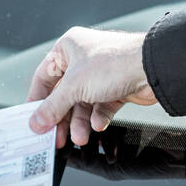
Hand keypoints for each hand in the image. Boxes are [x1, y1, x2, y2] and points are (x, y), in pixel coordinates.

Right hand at [26, 27, 157, 148]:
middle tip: (55, 137)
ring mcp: (101, 74)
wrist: (152, 69)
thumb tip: (36, 121)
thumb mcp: (74, 87)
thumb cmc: (114, 63)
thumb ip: (53, 106)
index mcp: (68, 48)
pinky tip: (97, 124)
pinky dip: (97, 118)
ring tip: (80, 137)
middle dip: (61, 117)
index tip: (33, 119)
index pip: (44, 76)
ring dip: (80, 122)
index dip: (38, 99)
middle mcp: (83, 59)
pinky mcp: (116, 88)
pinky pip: (100, 107)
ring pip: (82, 103)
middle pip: (64, 94)